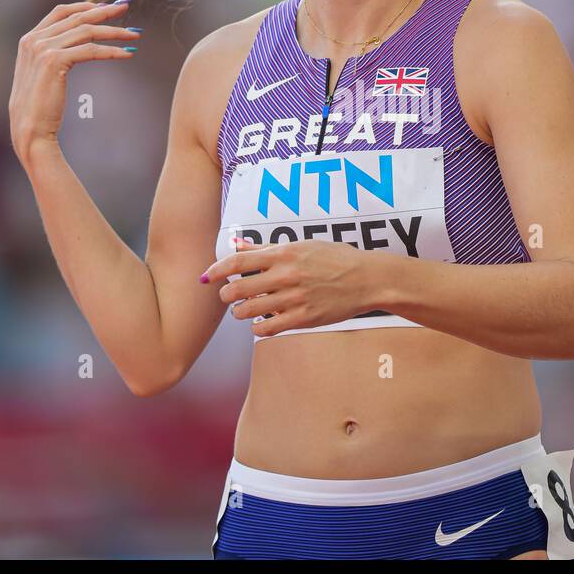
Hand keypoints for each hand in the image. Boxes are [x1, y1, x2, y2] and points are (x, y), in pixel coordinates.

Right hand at [8, 0, 141, 163]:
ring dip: (115, 31)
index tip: (106, 6)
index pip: (61, 12)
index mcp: (29, 39)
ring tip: (135, 35)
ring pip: (87, 31)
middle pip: (77, 17)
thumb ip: (53, 55)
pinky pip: (91, 50)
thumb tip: (76, 45)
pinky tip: (128, 54)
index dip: (85, 5)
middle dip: (104, 11)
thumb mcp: (43, 74)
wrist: (30, 129)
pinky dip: (112, 51)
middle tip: (126, 7)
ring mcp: (42, 49)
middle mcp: (34, 40)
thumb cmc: (40, 108)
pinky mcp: (54, 61)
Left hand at [202, 236, 376, 336]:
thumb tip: (237, 244)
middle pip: (238, 289)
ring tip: (242, 311)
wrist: (367, 279)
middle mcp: (287, 275)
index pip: (239, 261)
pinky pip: (267, 329)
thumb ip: (266, 248)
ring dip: (239, 312)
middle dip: (226, 295)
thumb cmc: (334, 259)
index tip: (207, 277)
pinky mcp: (304, 318)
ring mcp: (295, 298)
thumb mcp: (301, 245)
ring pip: (249, 311)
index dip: (217, 269)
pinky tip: (260, 324)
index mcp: (285, 253)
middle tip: (227, 297)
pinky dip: (257, 328)